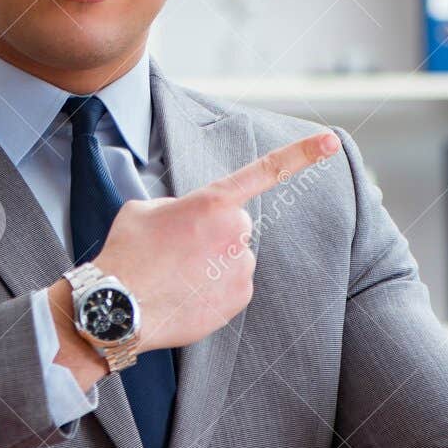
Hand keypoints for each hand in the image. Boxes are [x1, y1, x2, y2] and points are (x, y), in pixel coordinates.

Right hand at [48, 129, 340, 383]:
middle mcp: (235, 231)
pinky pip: (233, 285)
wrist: (117, 306)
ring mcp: (241, 266)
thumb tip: (190, 220)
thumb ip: (180, 205)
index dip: (301, 154)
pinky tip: (186, 294)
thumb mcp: (145, 209)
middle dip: (213, 235)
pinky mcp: (240, 298)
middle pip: (235, 226)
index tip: (331, 142)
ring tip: (175, 276)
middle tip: (176, 251)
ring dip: (212, 264)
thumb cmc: (126, 253)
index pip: (265, 171)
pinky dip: (214, 290)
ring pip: (233, 258)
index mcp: (213, 201)